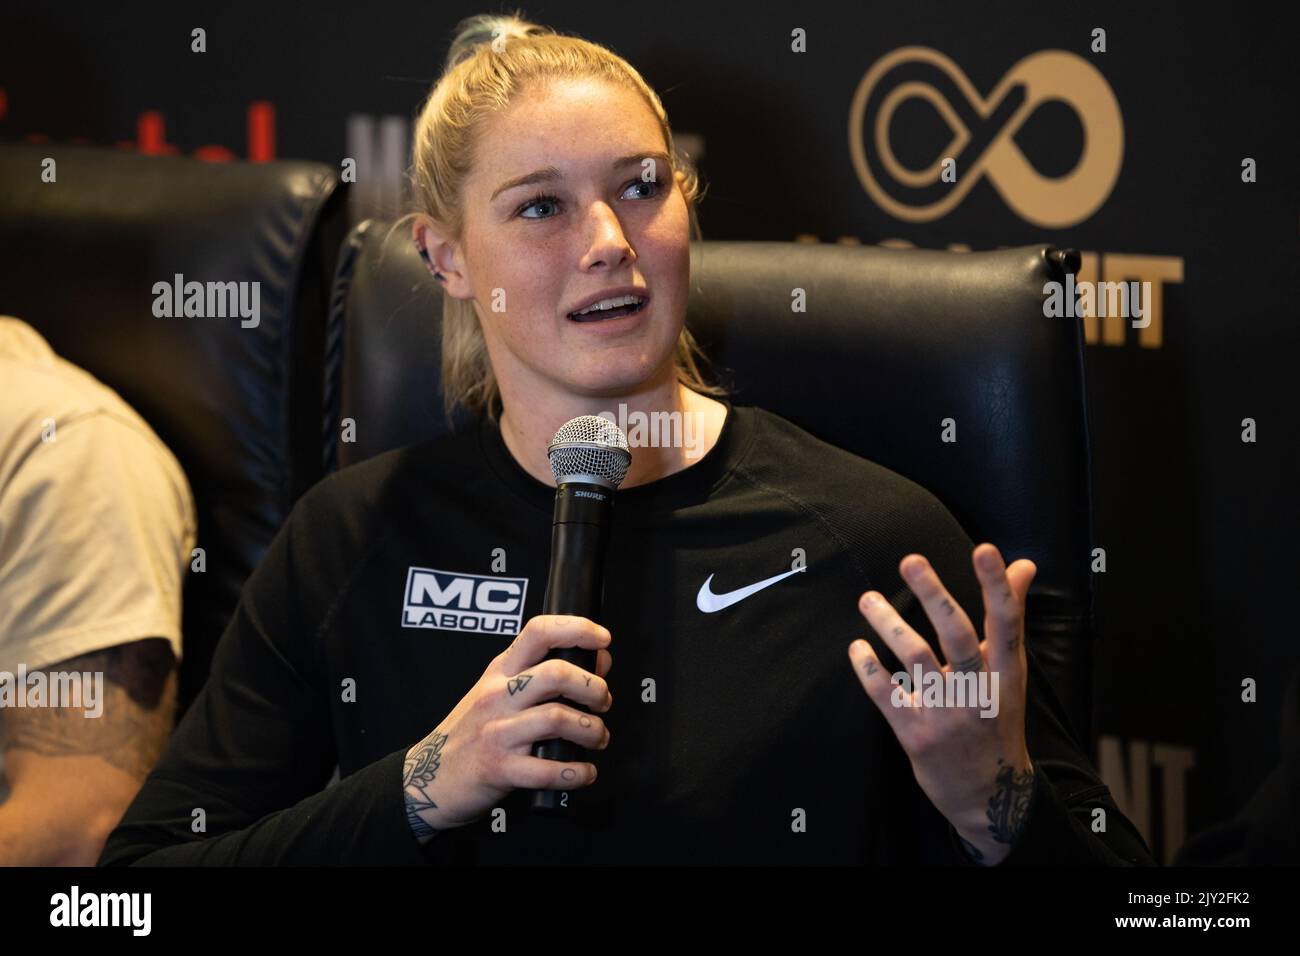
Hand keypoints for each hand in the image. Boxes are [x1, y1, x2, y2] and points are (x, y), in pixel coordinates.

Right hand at [403, 614, 612, 843]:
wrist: (428, 778)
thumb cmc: (472, 733)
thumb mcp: (499, 693)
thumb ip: (543, 674)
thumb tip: (599, 661)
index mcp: (500, 672)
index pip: (538, 632)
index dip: (576, 629)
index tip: (603, 639)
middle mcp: (497, 696)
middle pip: (556, 674)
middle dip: (593, 687)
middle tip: (603, 702)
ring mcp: (497, 732)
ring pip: (558, 718)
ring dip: (592, 729)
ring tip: (598, 737)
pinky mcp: (499, 769)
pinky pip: (548, 769)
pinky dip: (576, 773)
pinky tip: (583, 772)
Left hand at [848, 543, 1037, 864]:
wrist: (988, 796)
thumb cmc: (995, 720)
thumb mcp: (1010, 673)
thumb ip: (1010, 616)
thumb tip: (1024, 565)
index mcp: (1006, 671)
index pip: (1006, 621)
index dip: (997, 585)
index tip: (985, 549)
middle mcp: (978, 690)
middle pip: (957, 635)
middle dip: (934, 595)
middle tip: (911, 559)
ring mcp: (946, 713)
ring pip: (916, 658)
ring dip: (889, 624)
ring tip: (868, 598)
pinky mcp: (916, 734)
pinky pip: (886, 694)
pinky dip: (868, 668)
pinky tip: (857, 647)